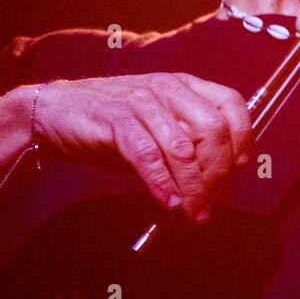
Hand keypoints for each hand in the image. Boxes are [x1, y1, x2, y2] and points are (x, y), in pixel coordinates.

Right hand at [25, 73, 251, 223]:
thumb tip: (217, 186)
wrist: (56, 112)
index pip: (232, 104)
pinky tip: (167, 202)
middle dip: (218, 173)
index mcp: (183, 86)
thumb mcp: (158, 128)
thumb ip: (187, 147)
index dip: (243, 139)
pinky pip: (147, 155)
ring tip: (193, 212)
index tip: (239, 171)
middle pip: (213, 130)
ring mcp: (141, 102)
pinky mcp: (116, 120)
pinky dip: (161, 183)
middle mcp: (167, 88)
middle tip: (211, 202)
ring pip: (182, 148)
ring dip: (192, 187)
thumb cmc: (111, 124)